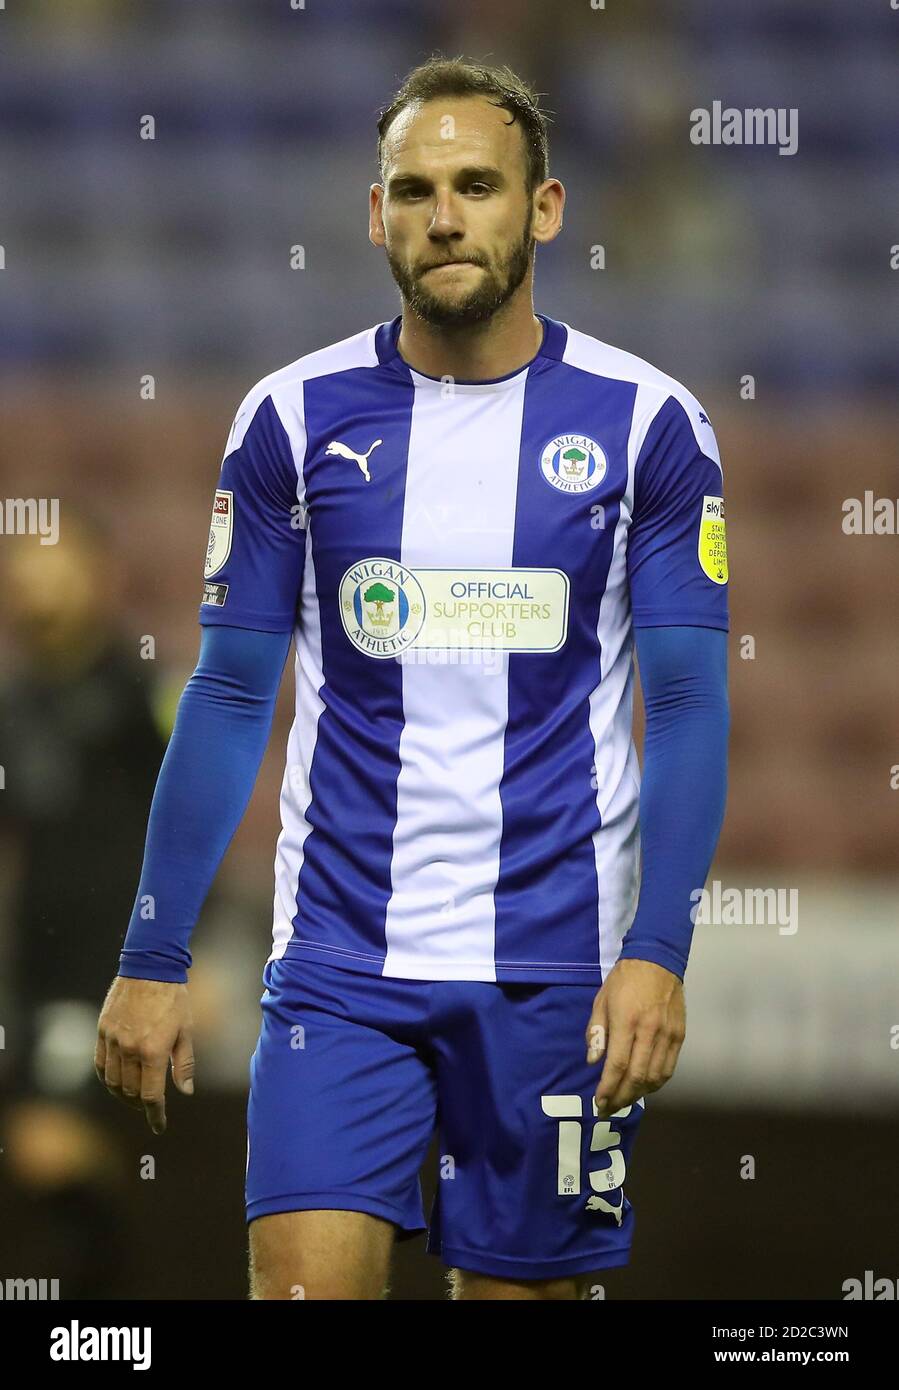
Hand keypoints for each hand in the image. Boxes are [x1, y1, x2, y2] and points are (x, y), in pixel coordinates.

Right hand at [94, 976, 193, 1133]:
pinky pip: (100, 1064)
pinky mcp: (102, 1031)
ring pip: (112, 1082)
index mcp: (153, 1051)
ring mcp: (113, 1040)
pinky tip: (116, 1082)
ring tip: (133, 1099)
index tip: (159, 1126)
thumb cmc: (173, 998)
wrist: (150, 967)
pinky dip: (107, 1078)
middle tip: (150, 1109)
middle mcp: (130, 1049)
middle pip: (130, 1091)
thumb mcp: (186, 1030)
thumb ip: (184, 1064)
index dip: (155, 1115)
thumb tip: (186, 1092)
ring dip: (123, 1095)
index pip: (151, 1095)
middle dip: (140, 1106)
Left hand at [583, 958, 684, 1115]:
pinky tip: (644, 1086)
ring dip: (639, 1093)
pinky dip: (656, 1082)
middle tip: (608, 1109)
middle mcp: (649, 1031)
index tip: (599, 1101)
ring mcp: (668, 1035)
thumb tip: (593, 1062)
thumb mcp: (601, 1000)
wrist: (658, 961)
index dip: (608, 1088)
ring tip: (624, 1099)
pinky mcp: (680, 1035)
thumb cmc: (623, 980)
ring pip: (656, 1077)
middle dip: (621, 1097)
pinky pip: (669, 1068)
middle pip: (637, 1076)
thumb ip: (596, 1032)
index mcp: (626, 1021)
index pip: (617, 1064)